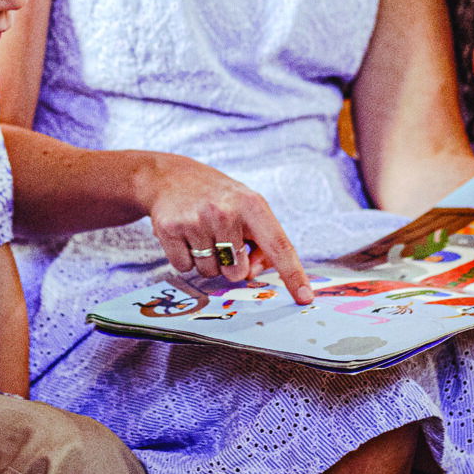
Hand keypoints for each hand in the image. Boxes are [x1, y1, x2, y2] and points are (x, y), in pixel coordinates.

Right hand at [139, 153, 313, 303]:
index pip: (279, 246)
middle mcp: (225, 211)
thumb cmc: (217, 197)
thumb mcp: (246, 207)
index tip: (305, 298)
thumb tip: (253, 273)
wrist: (168, 176)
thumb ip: (261, 242)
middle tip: (220, 238)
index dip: (293, 274)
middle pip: (238, 272)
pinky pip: (184, 267)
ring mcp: (196, 220)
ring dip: (206, 261)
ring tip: (200, 232)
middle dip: (230, 264)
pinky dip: (184, 257)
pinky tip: (183, 234)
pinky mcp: (170, 229)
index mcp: (252, 204)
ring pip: (209, 272)